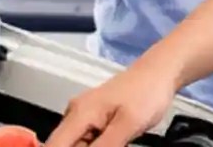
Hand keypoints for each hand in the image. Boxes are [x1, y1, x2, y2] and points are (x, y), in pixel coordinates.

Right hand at [45, 61, 178, 146]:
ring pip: (77, 145)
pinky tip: (117, 142)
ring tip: (119, 139)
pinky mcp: (94, 120)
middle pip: (65, 146)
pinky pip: (88, 141)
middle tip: (115, 143)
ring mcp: (83, 116)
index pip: (53, 146)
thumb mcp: (128, 125)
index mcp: (79, 113)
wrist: (159, 73)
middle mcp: (75, 114)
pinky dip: (99, 146)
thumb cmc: (147, 93)